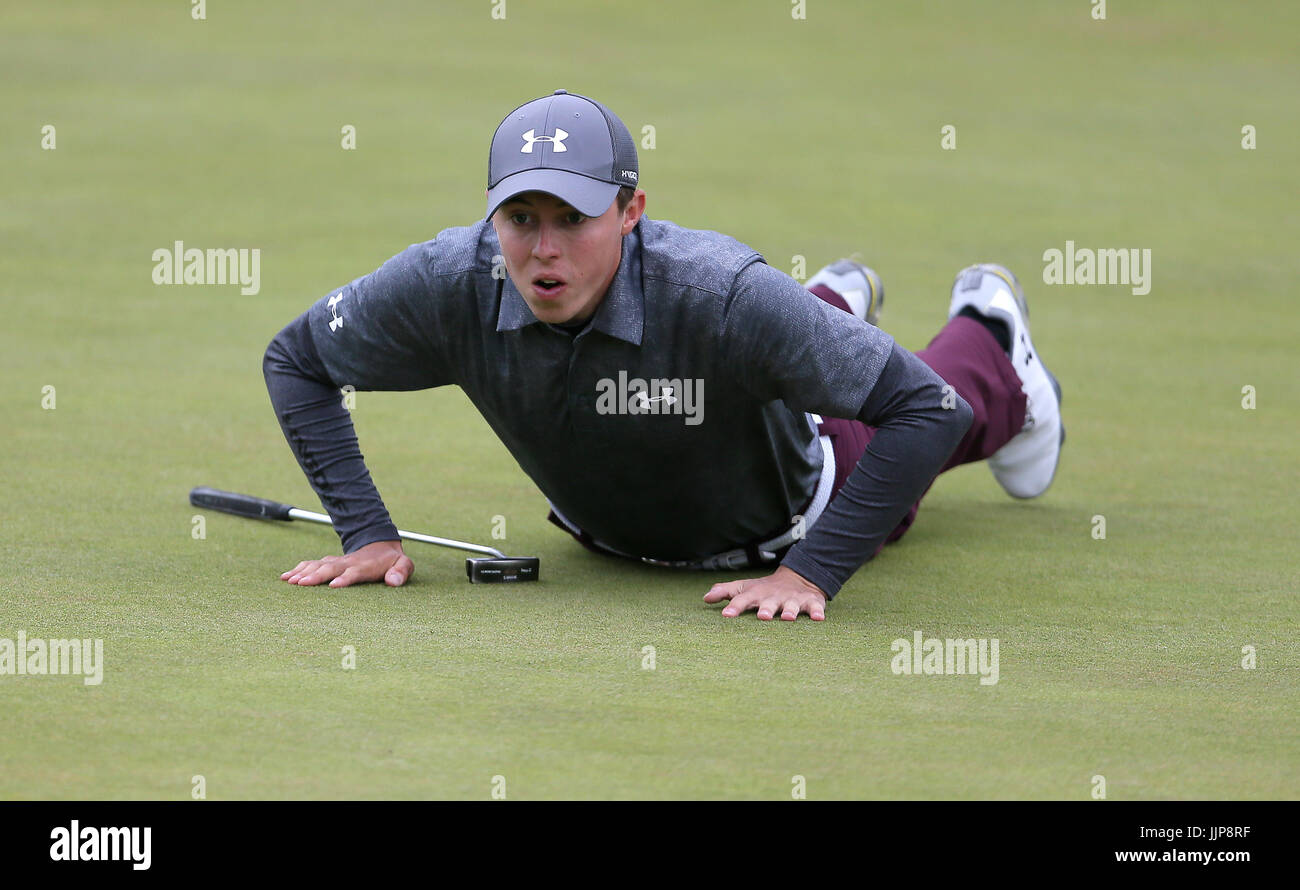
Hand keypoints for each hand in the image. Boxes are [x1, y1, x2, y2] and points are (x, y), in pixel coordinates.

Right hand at [280, 540, 413, 587]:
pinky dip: (298, 569)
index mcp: (366, 566)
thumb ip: (402, 572)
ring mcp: (337, 562)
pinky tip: (285, 577)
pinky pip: (311, 564)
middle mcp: (348, 563)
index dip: (345, 578)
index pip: (354, 572)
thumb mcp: (404, 565)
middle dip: (316, 575)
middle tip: (300, 583)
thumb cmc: (392, 561)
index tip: (333, 585)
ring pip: (318, 565)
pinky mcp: (329, 563)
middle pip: (330, 568)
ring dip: (303, 572)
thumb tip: (393, 581)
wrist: (380, 546)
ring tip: (289, 581)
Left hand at [703, 566, 826, 620]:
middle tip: (762, 616)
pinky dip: (817, 612)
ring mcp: (792, 600)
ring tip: (788, 618)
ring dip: (790, 611)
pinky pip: (815, 607)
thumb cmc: (765, 589)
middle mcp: (774, 597)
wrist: (798, 578)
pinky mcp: (810, 603)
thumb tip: (705, 598)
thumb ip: (726, 592)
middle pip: (769, 603)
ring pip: (791, 606)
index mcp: (757, 595)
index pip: (743, 599)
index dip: (735, 606)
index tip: (726, 614)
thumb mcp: (745, 588)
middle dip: (766, 609)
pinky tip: (819, 618)